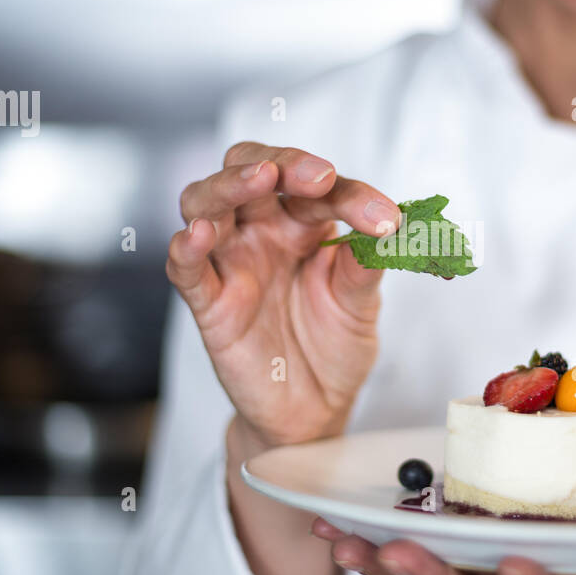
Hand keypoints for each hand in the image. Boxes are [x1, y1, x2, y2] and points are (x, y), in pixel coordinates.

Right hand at [167, 142, 400, 448]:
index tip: (385, 218)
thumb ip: (365, 267)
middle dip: (282, 164)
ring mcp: (231, 262)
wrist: (313, 410)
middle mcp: (263, 232)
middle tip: (317, 176)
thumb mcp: (360, 305)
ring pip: (207, 202)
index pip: (319, 188)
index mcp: (304, 223)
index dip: (352, 195)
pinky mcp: (209, 302)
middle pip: (252, 171)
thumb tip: (388, 230)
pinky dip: (187, 246)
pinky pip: (187, 267)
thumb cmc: (333, 347)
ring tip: (259, 178)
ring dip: (230, 184)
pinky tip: (199, 234)